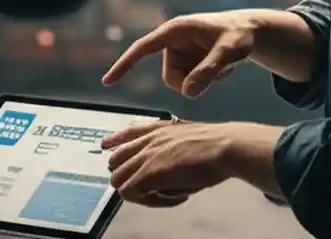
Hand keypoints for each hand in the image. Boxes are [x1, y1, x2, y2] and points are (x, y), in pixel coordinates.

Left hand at [101, 120, 283, 205]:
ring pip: (119, 180)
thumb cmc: (217, 144)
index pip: (127, 132)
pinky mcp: (148, 174)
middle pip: (116, 161)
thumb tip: (170, 162)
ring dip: (139, 191)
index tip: (106, 146)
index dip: (115, 141)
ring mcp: (145, 157)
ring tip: (165, 194)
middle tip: (150, 187)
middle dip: (128, 175)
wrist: (225, 147)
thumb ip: (175, 145)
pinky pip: (132, 194)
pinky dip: (151, 201)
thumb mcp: (190, 137)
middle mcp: (148, 140)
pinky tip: (175, 197)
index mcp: (159, 129)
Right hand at [102, 12, 255, 97]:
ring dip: (202, 81)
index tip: (107, 81)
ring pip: (180, 83)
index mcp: (175, 31)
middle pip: (170, 78)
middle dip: (193, 82)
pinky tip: (223, 67)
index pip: (143, 48)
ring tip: (224, 66)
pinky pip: (189, 83)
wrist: (250, 31)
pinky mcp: (187, 62)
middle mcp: (173, 42)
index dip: (124, 64)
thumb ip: (210, 71)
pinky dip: (207, 80)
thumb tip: (188, 93)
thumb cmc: (240, 35)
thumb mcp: (229, 52)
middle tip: (221, 71)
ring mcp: (180, 53)